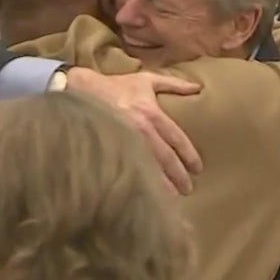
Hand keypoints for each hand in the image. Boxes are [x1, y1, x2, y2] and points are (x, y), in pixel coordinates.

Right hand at [65, 67, 203, 193]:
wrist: (81, 90)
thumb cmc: (115, 86)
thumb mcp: (146, 80)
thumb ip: (174, 84)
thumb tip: (197, 88)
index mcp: (152, 114)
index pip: (177, 139)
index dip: (189, 155)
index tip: (198, 169)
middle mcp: (141, 130)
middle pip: (166, 159)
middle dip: (178, 176)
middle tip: (188, 190)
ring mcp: (124, 141)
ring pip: (148, 168)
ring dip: (161, 185)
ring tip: (171, 199)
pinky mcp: (110, 149)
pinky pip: (128, 168)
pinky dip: (139, 181)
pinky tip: (145, 192)